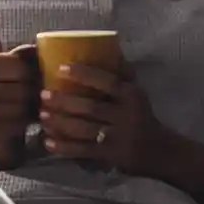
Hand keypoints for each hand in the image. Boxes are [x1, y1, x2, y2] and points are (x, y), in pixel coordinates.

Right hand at [0, 33, 36, 173]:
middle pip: (22, 83)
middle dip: (37, 88)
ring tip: (42, 105)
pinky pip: (20, 122)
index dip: (32, 67)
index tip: (38, 72)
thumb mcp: (2, 74)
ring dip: (36, 105)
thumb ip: (2, 54)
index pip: (16, 62)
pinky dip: (30, 121)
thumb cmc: (3, 99)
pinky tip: (36, 120)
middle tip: (46, 91)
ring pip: (24, 103)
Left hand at [39, 63, 170, 176]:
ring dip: (60, 122)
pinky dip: (64, 147)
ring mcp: (118, 138)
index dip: (84, 74)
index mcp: (131, 96)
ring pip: (84, 129)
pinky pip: (83, 150)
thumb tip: (108, 47)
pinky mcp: (111, 155)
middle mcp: (126, 116)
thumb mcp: (136, 94)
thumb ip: (121, 76)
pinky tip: (48, 142)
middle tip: (43, 94)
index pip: (108, 82)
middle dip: (64, 101)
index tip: (61, 68)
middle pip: (91, 107)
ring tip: (42, 115)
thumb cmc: (141, 116)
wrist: (161, 151)